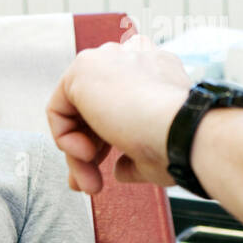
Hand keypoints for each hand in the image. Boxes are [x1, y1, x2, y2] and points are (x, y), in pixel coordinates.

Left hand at [46, 31, 191, 193]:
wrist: (185, 133)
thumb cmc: (180, 145)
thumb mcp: (155, 151)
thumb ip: (132, 154)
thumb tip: (120, 170)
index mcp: (155, 70)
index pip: (118, 101)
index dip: (106, 141)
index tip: (105, 171)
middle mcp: (132, 57)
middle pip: (94, 108)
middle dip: (88, 152)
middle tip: (92, 184)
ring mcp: (107, 58)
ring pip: (76, 112)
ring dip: (79, 154)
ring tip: (92, 182)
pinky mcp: (83, 67)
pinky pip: (58, 109)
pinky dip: (65, 139)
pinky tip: (87, 155)